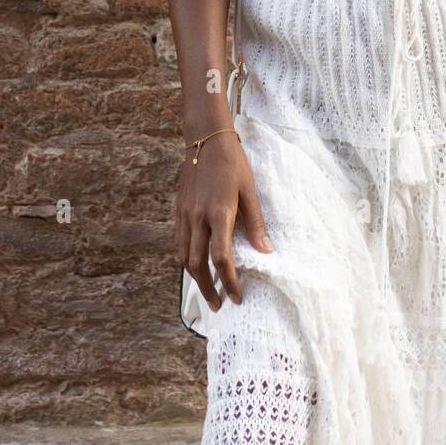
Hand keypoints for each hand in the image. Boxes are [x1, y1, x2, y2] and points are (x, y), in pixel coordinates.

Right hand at [175, 129, 273, 314]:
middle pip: (198, 264)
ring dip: (195, 278)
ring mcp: (185, 214)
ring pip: (184, 256)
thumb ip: (256, 223)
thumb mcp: (250, 191)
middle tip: (218, 306)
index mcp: (219, 213)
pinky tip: (196, 265)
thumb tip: (267, 251)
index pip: (222, 258)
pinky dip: (187, 259)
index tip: (237, 297)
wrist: (205, 139)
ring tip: (207, 291)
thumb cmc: (233, 163)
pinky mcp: (179, 210)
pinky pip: (179, 242)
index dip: (229, 281)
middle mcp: (198, 217)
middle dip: (208, 289)